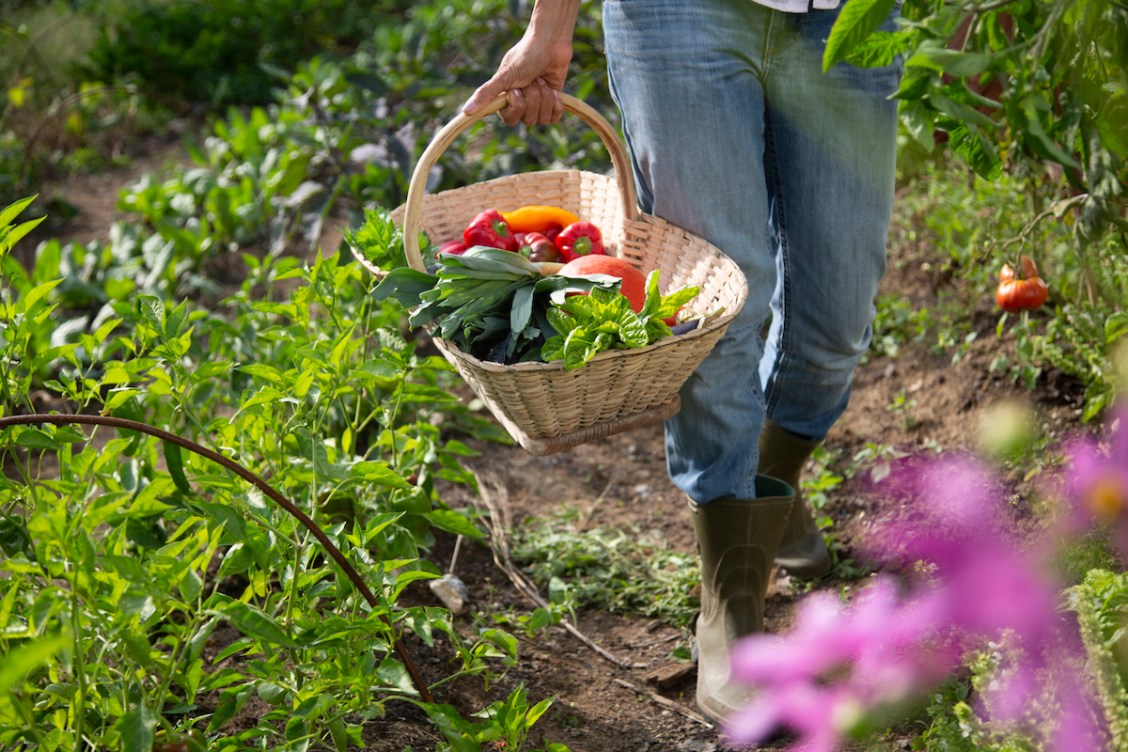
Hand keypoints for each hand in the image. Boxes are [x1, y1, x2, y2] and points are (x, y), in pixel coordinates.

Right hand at [461, 5, 577, 126]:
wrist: (551, 43)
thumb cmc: (525, 56)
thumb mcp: (504, 76)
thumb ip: (486, 94)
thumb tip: (465, 111)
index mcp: (505, 99)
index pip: (509, 120)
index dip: (516, 107)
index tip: (517, 90)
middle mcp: (521, 104)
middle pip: (528, 120)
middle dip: (532, 99)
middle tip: (532, 81)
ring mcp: (537, 105)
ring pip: (542, 119)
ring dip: (544, 97)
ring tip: (541, 80)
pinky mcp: (552, 103)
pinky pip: (554, 117)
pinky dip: (556, 102)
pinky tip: (554, 89)